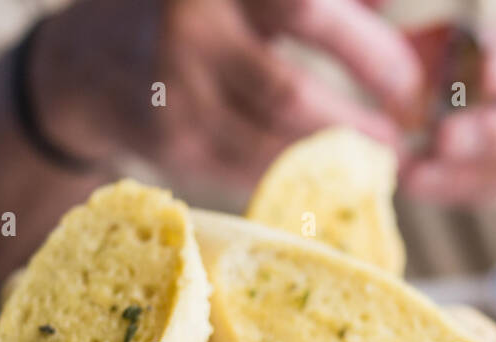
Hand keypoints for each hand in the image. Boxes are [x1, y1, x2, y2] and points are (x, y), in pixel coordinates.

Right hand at [31, 0, 422, 186]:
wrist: (84, 65)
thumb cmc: (188, 17)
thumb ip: (301, 1)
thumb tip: (387, 12)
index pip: (309, 9)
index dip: (370, 50)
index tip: (411, 82)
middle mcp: (191, 25)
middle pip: (290, 85)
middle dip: (355, 119)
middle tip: (399, 132)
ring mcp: (175, 90)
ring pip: (272, 137)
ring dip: (334, 154)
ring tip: (374, 157)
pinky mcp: (170, 141)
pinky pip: (249, 166)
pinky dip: (294, 171)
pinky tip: (324, 171)